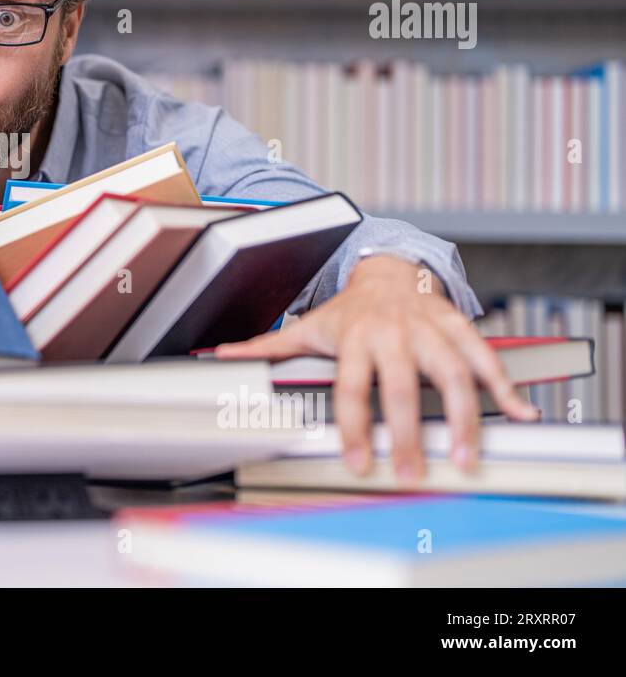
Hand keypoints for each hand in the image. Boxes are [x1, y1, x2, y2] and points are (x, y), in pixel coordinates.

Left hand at [214, 254, 538, 483]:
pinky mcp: (460, 325)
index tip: (360, 460)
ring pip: (453, 372)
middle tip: (414, 471)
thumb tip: (219, 358)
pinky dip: (506, 385)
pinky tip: (520, 413)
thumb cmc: (347, 310)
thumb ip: (265, 348)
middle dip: (409, 432)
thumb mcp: (305, 327)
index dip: (355, 426)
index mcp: (354, 338)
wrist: (387, 269)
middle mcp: (393, 333)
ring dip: (465, 416)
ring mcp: (429, 328)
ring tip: (466, 454)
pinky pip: (486, 355)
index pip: (352, 387)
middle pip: (404, 386)